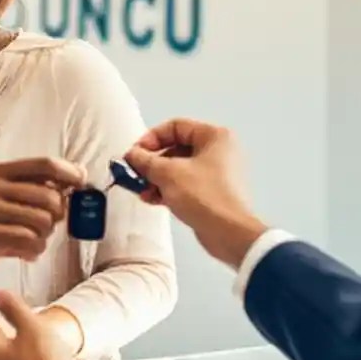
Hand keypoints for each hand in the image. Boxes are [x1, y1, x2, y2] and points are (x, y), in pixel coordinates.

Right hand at [0, 158, 86, 280]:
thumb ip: (30, 190)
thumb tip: (75, 181)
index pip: (45, 164)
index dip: (70, 173)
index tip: (81, 184)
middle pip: (50, 197)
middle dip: (56, 217)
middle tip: (45, 228)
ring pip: (43, 221)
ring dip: (44, 237)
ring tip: (31, 242)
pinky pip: (30, 241)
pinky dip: (34, 251)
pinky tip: (24, 253)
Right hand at [124, 120, 267, 268]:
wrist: (229, 233)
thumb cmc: (203, 195)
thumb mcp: (168, 173)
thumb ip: (145, 161)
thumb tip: (131, 155)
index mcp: (214, 136)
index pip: (175, 126)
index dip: (151, 138)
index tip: (135, 154)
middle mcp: (219, 150)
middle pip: (176, 148)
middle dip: (152, 163)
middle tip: (135, 174)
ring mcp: (217, 172)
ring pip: (178, 168)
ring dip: (156, 178)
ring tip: (142, 191)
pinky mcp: (213, 192)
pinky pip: (185, 184)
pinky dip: (168, 189)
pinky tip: (152, 199)